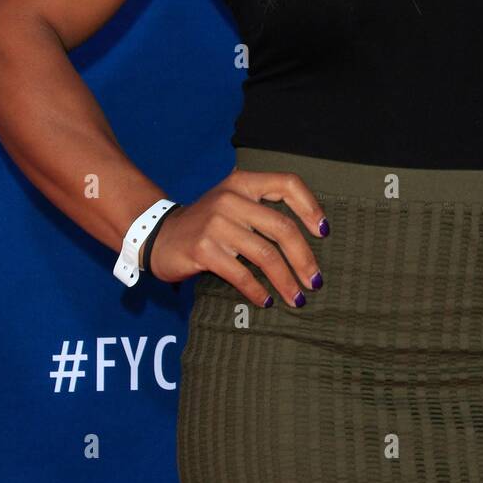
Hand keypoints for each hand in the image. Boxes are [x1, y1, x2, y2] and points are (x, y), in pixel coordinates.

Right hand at [147, 169, 329, 308]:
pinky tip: (266, 300)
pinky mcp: (204, 250)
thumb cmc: (207, 222)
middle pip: (282, 227)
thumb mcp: (233, 202)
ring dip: (286, 280)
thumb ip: (263, 209)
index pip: (287, 184)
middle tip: (315, 281)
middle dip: (304, 258)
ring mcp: (216, 224)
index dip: (310, 207)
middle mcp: (231, 199)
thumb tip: (309, 236)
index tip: (323, 232)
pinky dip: (258, 290)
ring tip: (296, 298)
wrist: (159, 234)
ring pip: (265, 255)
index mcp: (243, 182)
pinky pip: (241, 274)